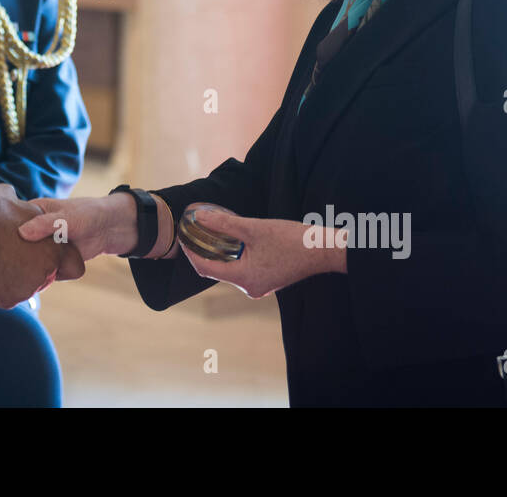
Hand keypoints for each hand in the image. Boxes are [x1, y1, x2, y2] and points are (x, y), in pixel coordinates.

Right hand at [0, 184, 84, 308]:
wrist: (109, 228)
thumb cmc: (87, 214)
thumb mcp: (65, 217)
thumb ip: (45, 224)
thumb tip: (22, 233)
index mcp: (32, 214)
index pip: (9, 224)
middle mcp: (34, 232)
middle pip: (15, 247)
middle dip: (11, 258)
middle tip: (2, 269)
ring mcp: (42, 248)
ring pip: (27, 263)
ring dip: (26, 271)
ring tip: (17, 279)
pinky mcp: (52, 262)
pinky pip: (42, 273)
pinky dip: (40, 279)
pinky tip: (35, 284)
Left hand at [178, 204, 345, 298]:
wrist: (324, 250)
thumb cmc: (292, 240)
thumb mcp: (254, 228)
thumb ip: (225, 224)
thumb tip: (199, 217)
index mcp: (244, 279)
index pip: (206, 268)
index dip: (191, 252)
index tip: (182, 236)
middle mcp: (249, 288)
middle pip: (217, 270)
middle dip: (204, 250)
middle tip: (194, 231)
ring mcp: (259, 286)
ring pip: (229, 269)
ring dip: (219, 252)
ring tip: (210, 232)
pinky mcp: (267, 280)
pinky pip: (242, 269)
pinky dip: (233, 255)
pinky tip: (232, 240)